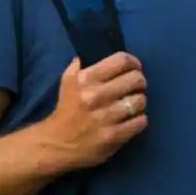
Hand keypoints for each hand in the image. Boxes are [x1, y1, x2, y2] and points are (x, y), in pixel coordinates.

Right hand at [42, 53, 147, 169]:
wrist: (54, 145)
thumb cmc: (66, 110)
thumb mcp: (67, 82)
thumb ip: (81, 65)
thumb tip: (96, 49)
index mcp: (86, 80)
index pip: (122, 61)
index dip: (134, 63)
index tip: (135, 68)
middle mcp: (95, 96)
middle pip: (136, 79)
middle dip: (139, 83)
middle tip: (134, 88)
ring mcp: (105, 117)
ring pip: (140, 100)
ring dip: (139, 102)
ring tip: (132, 105)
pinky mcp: (113, 136)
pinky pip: (140, 121)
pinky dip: (138, 120)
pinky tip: (130, 120)